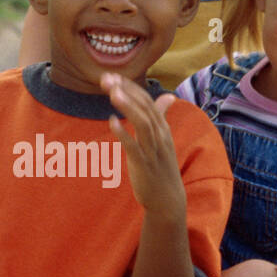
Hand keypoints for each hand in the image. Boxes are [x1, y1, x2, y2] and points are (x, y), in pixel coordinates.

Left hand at [101, 74, 184, 219]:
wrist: (168, 199)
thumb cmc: (161, 167)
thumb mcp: (163, 140)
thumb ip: (162, 117)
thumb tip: (169, 96)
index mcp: (163, 129)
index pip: (148, 101)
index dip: (131, 87)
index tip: (113, 76)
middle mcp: (160, 136)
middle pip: (145, 109)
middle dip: (126, 92)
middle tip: (107, 79)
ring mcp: (153, 151)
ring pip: (143, 124)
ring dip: (128, 108)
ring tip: (112, 94)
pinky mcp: (144, 166)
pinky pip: (134, 147)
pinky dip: (124, 134)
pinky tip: (112, 122)